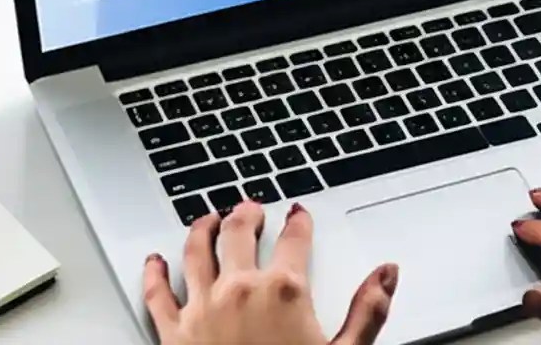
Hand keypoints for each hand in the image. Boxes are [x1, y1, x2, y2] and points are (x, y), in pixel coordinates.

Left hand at [144, 201, 398, 344]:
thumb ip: (367, 311)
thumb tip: (386, 275)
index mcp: (284, 292)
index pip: (294, 240)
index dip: (299, 221)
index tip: (299, 213)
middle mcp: (239, 290)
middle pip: (238, 232)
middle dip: (246, 214)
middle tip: (252, 208)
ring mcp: (202, 308)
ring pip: (196, 251)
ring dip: (202, 228)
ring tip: (208, 219)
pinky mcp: (173, 333)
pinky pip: (157, 293)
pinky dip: (154, 272)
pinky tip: (154, 261)